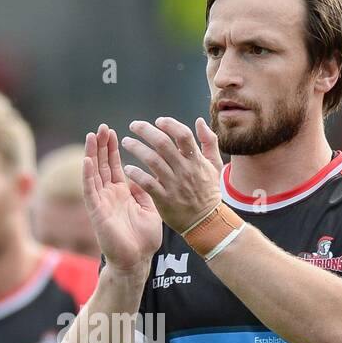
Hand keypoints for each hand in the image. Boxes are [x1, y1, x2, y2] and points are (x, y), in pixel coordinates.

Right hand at [82, 124, 161, 273]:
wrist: (137, 261)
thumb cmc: (144, 240)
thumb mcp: (150, 209)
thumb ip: (146, 192)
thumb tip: (144, 175)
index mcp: (122, 194)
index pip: (114, 166)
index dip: (112, 149)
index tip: (113, 132)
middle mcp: (109, 196)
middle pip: (102, 166)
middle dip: (101, 146)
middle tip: (102, 127)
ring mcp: (101, 203)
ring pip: (93, 174)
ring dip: (92, 155)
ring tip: (92, 136)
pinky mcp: (97, 212)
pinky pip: (90, 191)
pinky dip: (88, 175)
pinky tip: (87, 160)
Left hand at [120, 116, 223, 233]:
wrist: (206, 221)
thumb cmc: (208, 192)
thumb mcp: (215, 165)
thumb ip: (209, 141)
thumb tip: (200, 121)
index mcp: (196, 160)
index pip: (183, 135)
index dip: (170, 124)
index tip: (158, 121)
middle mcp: (184, 170)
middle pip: (163, 144)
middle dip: (146, 130)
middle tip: (134, 125)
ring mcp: (174, 184)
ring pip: (152, 161)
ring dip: (136, 148)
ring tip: (126, 142)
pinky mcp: (164, 198)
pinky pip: (147, 183)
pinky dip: (135, 174)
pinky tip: (128, 168)